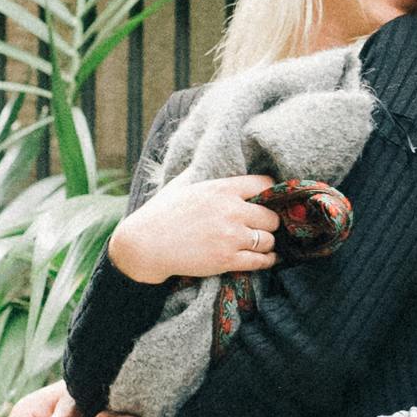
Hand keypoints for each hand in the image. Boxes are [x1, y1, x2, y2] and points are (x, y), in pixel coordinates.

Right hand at [112, 172, 281, 285]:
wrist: (144, 245)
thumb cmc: (161, 213)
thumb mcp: (182, 184)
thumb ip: (202, 173)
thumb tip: (209, 156)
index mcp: (222, 189)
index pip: (264, 185)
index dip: (270, 193)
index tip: (267, 200)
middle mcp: (231, 211)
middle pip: (271, 216)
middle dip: (269, 222)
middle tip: (263, 226)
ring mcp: (230, 237)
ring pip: (269, 240)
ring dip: (268, 243)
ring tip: (263, 243)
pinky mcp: (226, 259)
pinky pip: (261, 261)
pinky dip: (267, 260)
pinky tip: (265, 257)